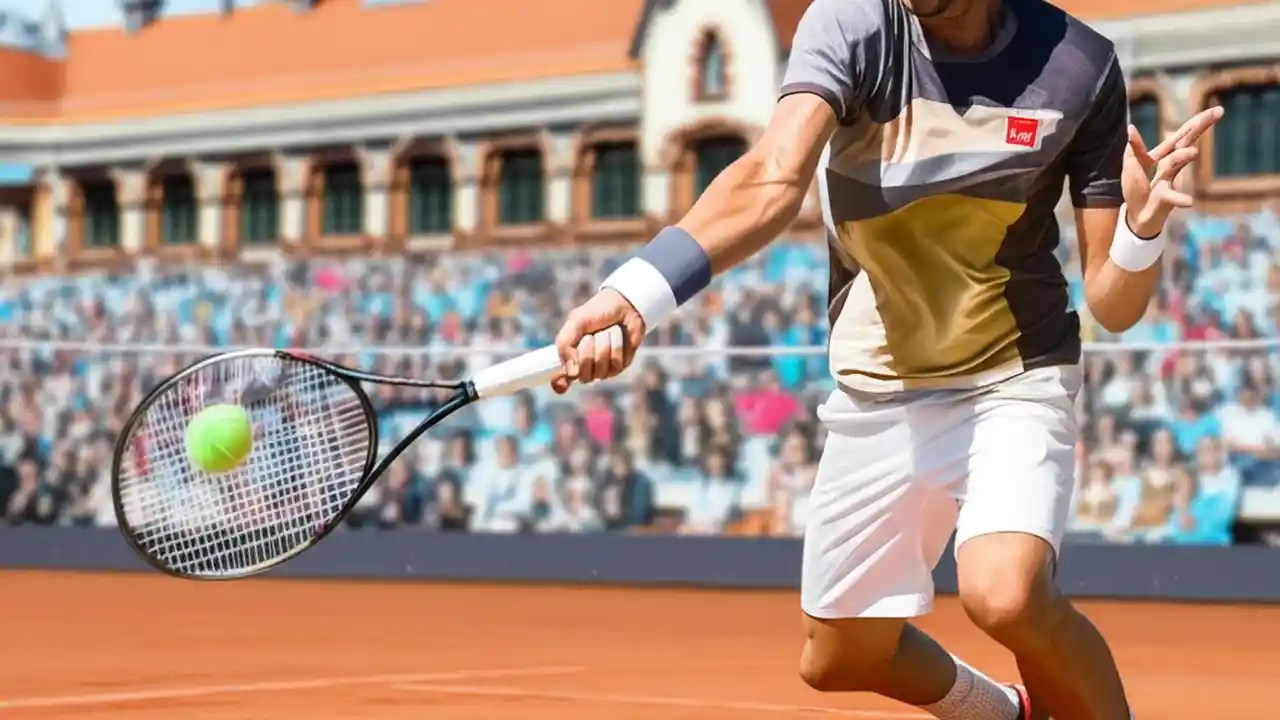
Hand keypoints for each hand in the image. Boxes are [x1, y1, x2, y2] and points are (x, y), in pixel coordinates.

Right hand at [552, 289, 646, 393]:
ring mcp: (604, 368)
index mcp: (570, 357)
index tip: (561, 383)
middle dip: (588, 352)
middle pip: (584, 376)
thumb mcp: (575, 323)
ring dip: (604, 345)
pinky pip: (617, 363)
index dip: (560, 383)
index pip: (560, 381)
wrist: (623, 304)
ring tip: (606, 332)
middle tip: (591, 336)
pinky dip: (617, 345)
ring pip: (602, 370)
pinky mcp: (621, 364)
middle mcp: (586, 366)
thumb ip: (565, 345)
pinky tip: (618, 336)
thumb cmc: (596, 312)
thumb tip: (571, 373)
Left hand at [1122, 106, 1223, 237]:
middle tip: (1218, 112)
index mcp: (1163, 154)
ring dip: (1184, 156)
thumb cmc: (1136, 187)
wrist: (1137, 214)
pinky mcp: (1165, 197)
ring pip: (1177, 163)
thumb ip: (1134, 148)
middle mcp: (1170, 163)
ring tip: (1193, 153)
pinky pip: (1173, 196)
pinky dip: (1180, 198)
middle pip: (1187, 141)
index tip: (1218, 111)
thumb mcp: (1131, 164)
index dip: (1197, 122)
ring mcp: (1169, 179)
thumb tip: (1130, 128)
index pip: (1182, 134)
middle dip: (1200, 126)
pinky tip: (1188, 202)